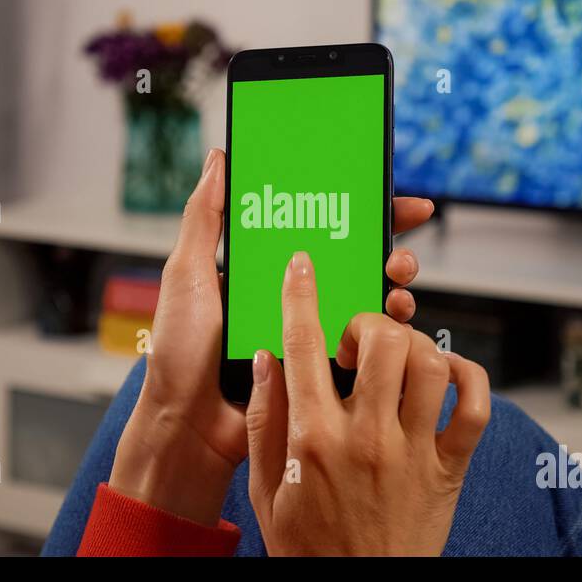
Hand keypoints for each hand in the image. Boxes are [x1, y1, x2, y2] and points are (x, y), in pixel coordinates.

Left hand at [109, 148, 435, 525]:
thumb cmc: (180, 351)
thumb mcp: (187, 273)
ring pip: (367, 294)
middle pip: (353, 255)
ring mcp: (310, 328)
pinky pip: (366, 340)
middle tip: (401, 245)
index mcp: (262, 266)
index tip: (385, 186)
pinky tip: (394, 317)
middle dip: (388, 242)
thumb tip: (219, 157)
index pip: (316, 222)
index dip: (351, 204)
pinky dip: (389, 325)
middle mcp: (291, 292)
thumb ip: (205, 218)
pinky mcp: (322, 364)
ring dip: (393, 281)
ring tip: (398, 278)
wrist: (189, 424)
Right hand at [245, 251, 490, 554]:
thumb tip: (268, 359)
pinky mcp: (449, 469)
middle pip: (381, 341)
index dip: (301, 295)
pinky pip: (475, 407)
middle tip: (357, 342)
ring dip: (414, 345)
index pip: (305, 347)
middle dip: (368, 322)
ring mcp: (413, 453)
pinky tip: (444, 376)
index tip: (303, 266)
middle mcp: (366, 439)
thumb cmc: (309, 549)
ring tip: (397, 359)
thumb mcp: (265, 490)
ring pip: (430, 363)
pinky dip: (468, 377)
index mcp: (313, 440)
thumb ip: (264, 420)